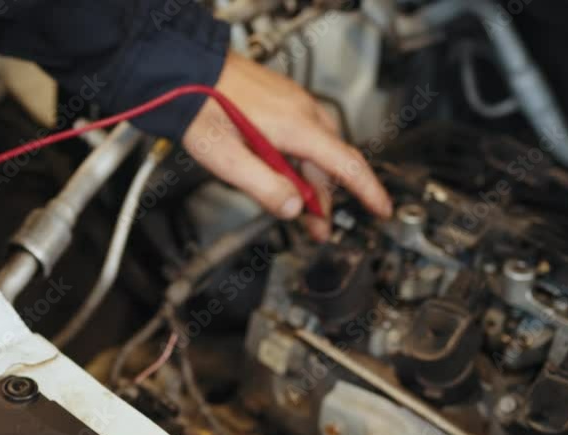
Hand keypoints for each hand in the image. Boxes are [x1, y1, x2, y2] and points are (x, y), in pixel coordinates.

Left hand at [183, 53, 391, 240]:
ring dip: (309, 182)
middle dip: (325, 200)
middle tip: (316, 229)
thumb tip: (294, 209)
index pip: (347, 164)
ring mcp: (293, 103)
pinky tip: (282, 174)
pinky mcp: (282, 101)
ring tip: (297, 208)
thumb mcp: (228, 160)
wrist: (186, 73)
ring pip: (315, 151)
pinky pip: (303, 135)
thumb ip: (265, 188)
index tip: (381, 209)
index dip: (368, 191)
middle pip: (328, 164)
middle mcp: (302, 111)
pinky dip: (300, 160)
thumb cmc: (202, 110)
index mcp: (296, 127)